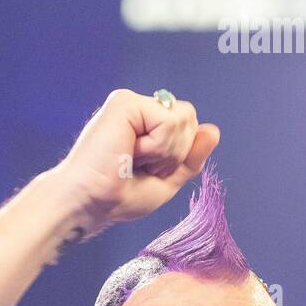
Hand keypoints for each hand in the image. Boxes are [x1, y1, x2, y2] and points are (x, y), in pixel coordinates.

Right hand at [49, 88, 219, 237]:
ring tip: (133, 160)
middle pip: (190, 120)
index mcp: (147, 126)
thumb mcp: (166, 182)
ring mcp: (132, 103)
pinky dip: (157, 146)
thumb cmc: (117, 198)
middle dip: (174, 154)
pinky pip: (168, 121)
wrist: (91, 203)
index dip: (179, 156)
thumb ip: (191, 158)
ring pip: (183, 119)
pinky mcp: (125, 102)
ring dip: (164, 153)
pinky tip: (130, 151)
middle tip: (141, 166)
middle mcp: (140, 110)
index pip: (188, 128)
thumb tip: (214, 131)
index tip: (147, 172)